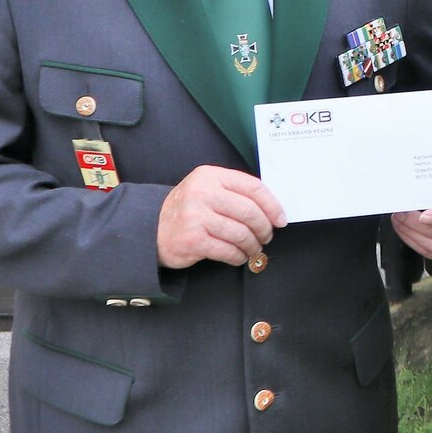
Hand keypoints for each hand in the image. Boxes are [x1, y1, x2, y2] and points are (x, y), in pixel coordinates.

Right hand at [156, 165, 285, 267]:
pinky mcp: (192, 240)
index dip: (273, 205)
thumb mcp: (208, 189)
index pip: (253, 187)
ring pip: (241, 233)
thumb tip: (272, 210)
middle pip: (250, 212)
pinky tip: (238, 256)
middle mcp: (202, 193)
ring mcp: (195, 216)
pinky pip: (227, 251)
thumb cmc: (189, 209)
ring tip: (253, 248)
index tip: (281, 219)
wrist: (150, 228)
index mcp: (211, 176)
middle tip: (266, 236)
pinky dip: (238, 256)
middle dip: (264, 228)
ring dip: (253, 245)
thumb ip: (235, 192)